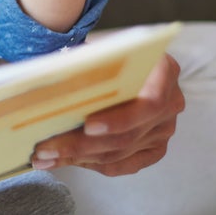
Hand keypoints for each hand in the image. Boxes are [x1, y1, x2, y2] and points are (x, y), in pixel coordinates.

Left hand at [29, 52, 183, 175]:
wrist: (126, 62)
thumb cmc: (111, 53)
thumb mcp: (102, 49)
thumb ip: (88, 63)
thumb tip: (53, 80)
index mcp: (164, 71)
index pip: (150, 102)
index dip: (119, 118)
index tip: (87, 125)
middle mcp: (170, 103)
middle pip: (127, 135)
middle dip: (82, 144)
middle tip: (46, 148)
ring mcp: (164, 129)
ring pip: (120, 153)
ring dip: (78, 156)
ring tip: (45, 156)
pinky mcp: (154, 148)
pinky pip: (123, 165)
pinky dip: (91, 164)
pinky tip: (64, 160)